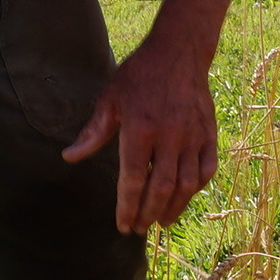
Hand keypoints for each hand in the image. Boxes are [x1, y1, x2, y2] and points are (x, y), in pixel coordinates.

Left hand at [62, 42, 218, 233]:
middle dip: (148, 213)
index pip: (133, 181)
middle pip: (161, 189)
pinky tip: (185, 196)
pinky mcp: (209, 133)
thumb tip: (69, 158)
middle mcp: (169, 137)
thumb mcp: (110, 99)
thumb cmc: (139, 75)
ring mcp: (193, 136)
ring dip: (174, 208)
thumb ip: (93, 133)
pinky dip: (196, 187)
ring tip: (161, 221)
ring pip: (186, 184)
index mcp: (140, 129)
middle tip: (140, 228)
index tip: (123, 226)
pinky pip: (207, 169)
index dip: (127, 208)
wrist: (178, 51)